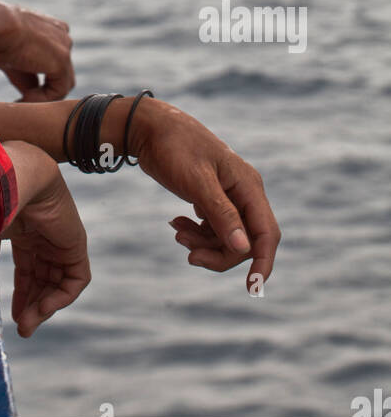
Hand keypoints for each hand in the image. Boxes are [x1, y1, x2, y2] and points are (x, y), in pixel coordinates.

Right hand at [0, 0, 74, 100]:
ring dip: (43, 98)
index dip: (39, 80)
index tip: (20, 92)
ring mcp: (64, 47)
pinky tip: (24, 98)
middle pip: (60, 73)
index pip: (53, 61)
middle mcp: (62, 36)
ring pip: (62, 83)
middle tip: (21, 100)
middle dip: (43, 91)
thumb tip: (29, 96)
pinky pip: (59, 90)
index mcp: (52, 29)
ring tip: (21, 101)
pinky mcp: (62, 61)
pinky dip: (43, 100)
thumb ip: (26, 74)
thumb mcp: (12, 56)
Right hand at [1, 165, 89, 336]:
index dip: (22, 294)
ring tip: (28, 325)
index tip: (13, 316)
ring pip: (58, 284)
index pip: (28, 270)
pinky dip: (62, 297)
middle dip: (33, 306)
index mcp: (25, 233)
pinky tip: (43, 308)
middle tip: (22, 329)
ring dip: (44, 307)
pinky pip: (76, 280)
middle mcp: (45, 238)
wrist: (19, 180)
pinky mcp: (76, 245)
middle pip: (43, 280)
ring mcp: (61, 242)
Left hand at [131, 98, 280, 291]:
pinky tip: (175, 224)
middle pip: (245, 241)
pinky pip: (212, 228)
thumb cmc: (174, 147)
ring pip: (227, 237)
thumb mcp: (197, 181)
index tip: (251, 289)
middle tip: (189, 256)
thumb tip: (244, 249)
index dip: (263, 263)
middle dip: (219, 254)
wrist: (150, 128)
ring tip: (177, 234)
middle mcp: (243, 193)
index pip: (266, 234)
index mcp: (248, 186)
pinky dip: (196, 233)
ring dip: (203, 244)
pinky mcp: (211, 198)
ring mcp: (228, 196)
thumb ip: (221, 214)